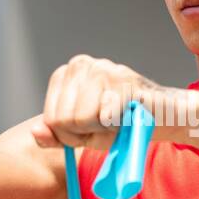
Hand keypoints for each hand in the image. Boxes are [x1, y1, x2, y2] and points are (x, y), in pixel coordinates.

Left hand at [29, 54, 165, 149]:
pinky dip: (118, 125)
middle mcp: (80, 64)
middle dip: (84, 133)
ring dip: (101, 128)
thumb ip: (55, 135)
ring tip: (117, 117)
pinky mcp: (123, 80)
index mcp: (67, 73)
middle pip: (62, 120)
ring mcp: (102, 68)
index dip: (71, 133)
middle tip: (106, 123)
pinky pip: (104, 117)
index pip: (50, 119)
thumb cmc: (121, 124)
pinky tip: (129, 115)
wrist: (163, 116)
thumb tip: (35, 132)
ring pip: (80, 120)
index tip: (92, 125)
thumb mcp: (82, 133)